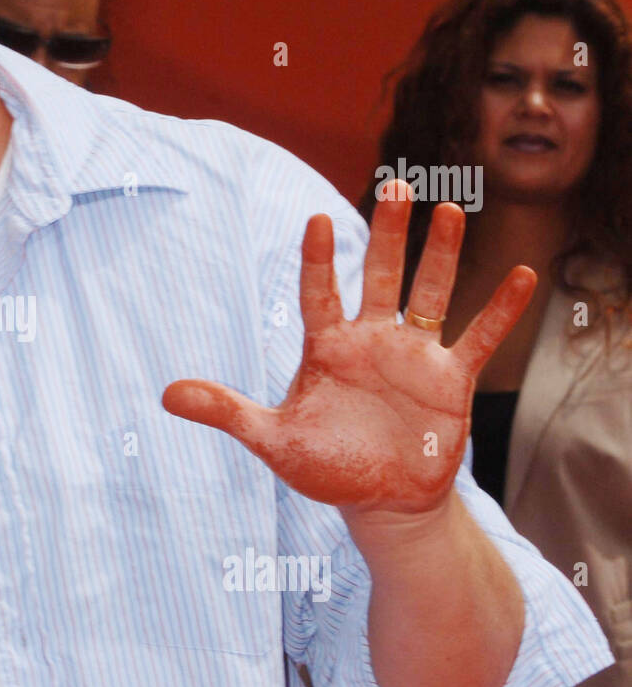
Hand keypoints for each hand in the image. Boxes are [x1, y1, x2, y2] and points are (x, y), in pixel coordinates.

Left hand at [162, 184, 535, 514]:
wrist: (381, 502)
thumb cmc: (326, 467)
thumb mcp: (271, 440)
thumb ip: (226, 411)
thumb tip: (165, 394)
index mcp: (328, 348)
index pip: (320, 292)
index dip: (319, 259)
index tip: (317, 219)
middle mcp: (372, 340)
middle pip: (383, 276)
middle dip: (390, 233)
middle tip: (396, 184)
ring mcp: (414, 356)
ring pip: (430, 293)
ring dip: (441, 256)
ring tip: (449, 209)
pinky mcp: (451, 380)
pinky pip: (479, 338)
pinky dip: (499, 310)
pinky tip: (521, 275)